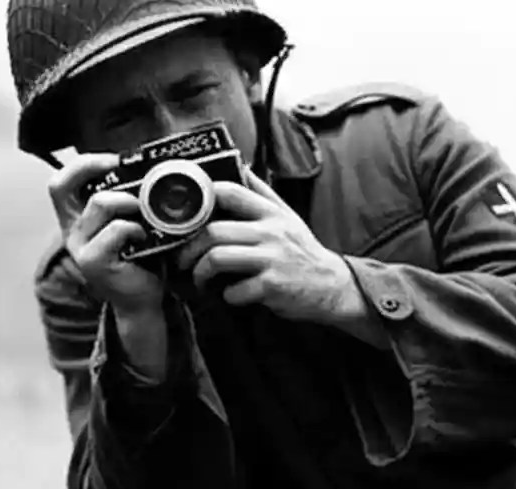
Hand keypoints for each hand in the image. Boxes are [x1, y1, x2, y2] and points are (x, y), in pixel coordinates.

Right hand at [48, 154, 163, 315]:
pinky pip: (117, 228)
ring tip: (145, 215)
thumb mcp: (129, 222)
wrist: (142, 299)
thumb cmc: (140, 258)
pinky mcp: (93, 261)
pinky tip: (144, 238)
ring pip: (99, 203)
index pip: (61, 182)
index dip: (83, 163)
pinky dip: (136, 228)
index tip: (114, 160)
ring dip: (128, 201)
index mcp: (77, 218)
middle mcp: (71, 231)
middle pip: (61, 184)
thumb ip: (127, 199)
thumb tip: (151, 168)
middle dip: (93, 166)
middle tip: (121, 168)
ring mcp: (79, 247)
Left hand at [175, 166, 358, 323]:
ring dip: (200, 273)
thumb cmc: (302, 251)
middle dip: (189, 249)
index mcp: (270, 213)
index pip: (230, 192)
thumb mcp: (287, 216)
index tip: (185, 217)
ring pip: (218, 258)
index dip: (201, 199)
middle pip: (213, 231)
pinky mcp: (273, 286)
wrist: (332, 285)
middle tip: (183, 260)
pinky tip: (231, 295)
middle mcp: (271, 232)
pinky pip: (234, 290)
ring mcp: (272, 259)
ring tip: (200, 279)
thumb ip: (262, 192)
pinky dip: (227, 296)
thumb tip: (239, 166)